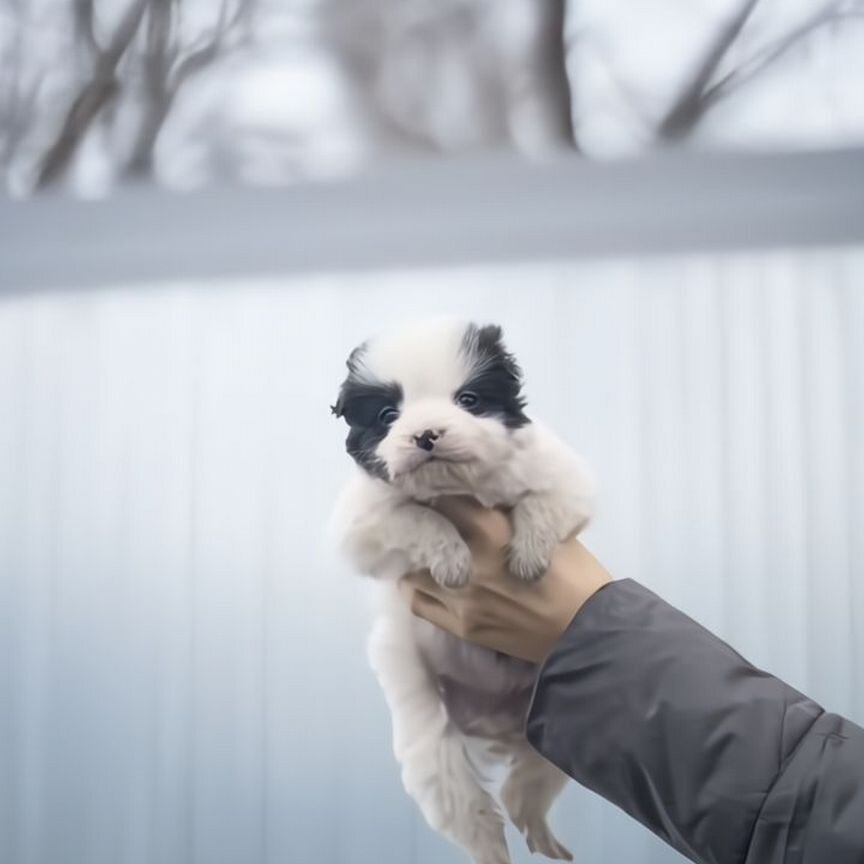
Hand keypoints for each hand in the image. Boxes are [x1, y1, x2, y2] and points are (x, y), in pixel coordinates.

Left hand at [399, 497, 610, 662]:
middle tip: (421, 513)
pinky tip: (425, 579)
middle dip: (420, 520)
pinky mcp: (459, 626)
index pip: (443, 497)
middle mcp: (466, 562)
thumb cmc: (576, 573)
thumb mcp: (542, 528)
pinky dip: (415, 587)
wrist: (589, 632)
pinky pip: (417, 603)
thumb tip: (478, 497)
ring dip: (415, 556)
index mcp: (490, 530)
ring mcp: (459, 598)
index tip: (431, 483)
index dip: (434, 487)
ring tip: (424, 550)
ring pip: (411, 569)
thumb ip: (506, 514)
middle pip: (422, 531)